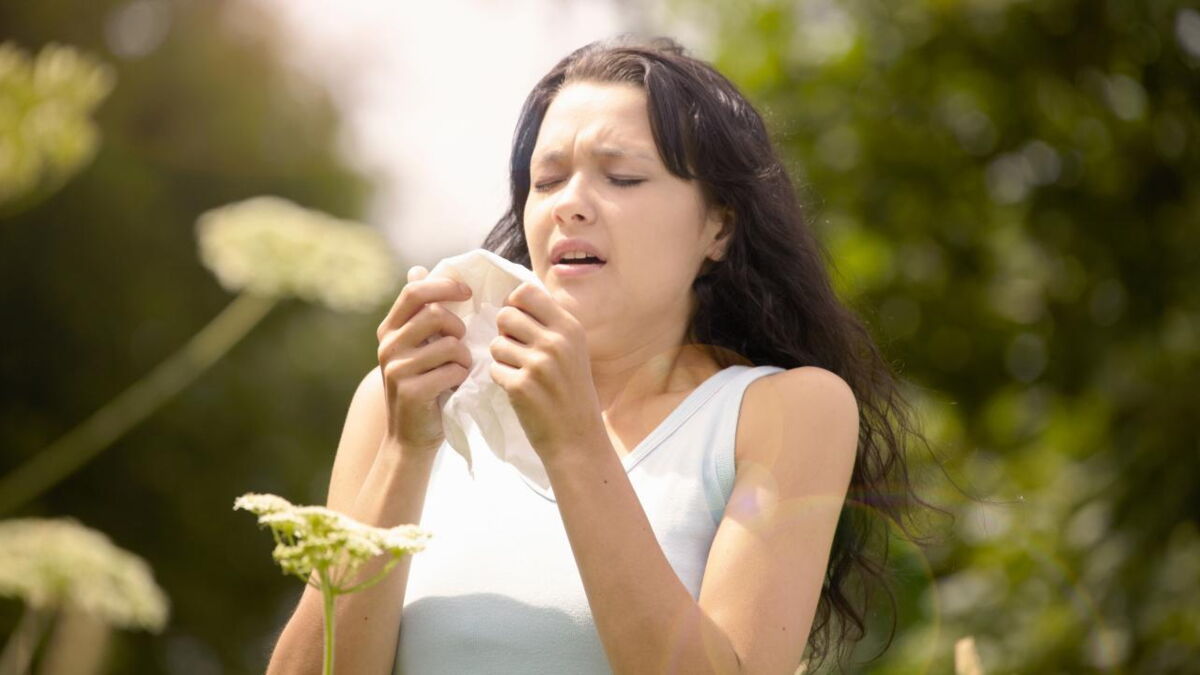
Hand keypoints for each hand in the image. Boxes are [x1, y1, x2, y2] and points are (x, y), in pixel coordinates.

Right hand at [375, 266, 472, 456]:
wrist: (410, 436)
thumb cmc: (423, 385)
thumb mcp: (417, 346)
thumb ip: (419, 312)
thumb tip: (417, 269)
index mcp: (390, 329)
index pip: (415, 291)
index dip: (444, 285)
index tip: (467, 293)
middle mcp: (388, 345)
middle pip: (436, 314)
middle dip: (459, 327)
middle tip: (462, 344)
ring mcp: (397, 368)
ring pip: (450, 344)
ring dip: (464, 357)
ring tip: (458, 370)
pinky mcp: (411, 390)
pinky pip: (453, 370)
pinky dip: (462, 377)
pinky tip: (454, 386)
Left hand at [488, 281, 605, 462]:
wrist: (577, 438)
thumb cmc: (572, 392)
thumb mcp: (573, 350)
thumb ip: (549, 324)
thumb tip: (512, 301)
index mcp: (570, 327)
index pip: (526, 292)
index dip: (514, 304)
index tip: (519, 323)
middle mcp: (556, 341)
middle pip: (506, 314)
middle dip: (505, 332)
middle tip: (518, 352)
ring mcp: (538, 364)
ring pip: (497, 343)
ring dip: (503, 358)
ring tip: (521, 373)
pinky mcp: (520, 386)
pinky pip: (494, 369)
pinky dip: (502, 379)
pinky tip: (520, 391)